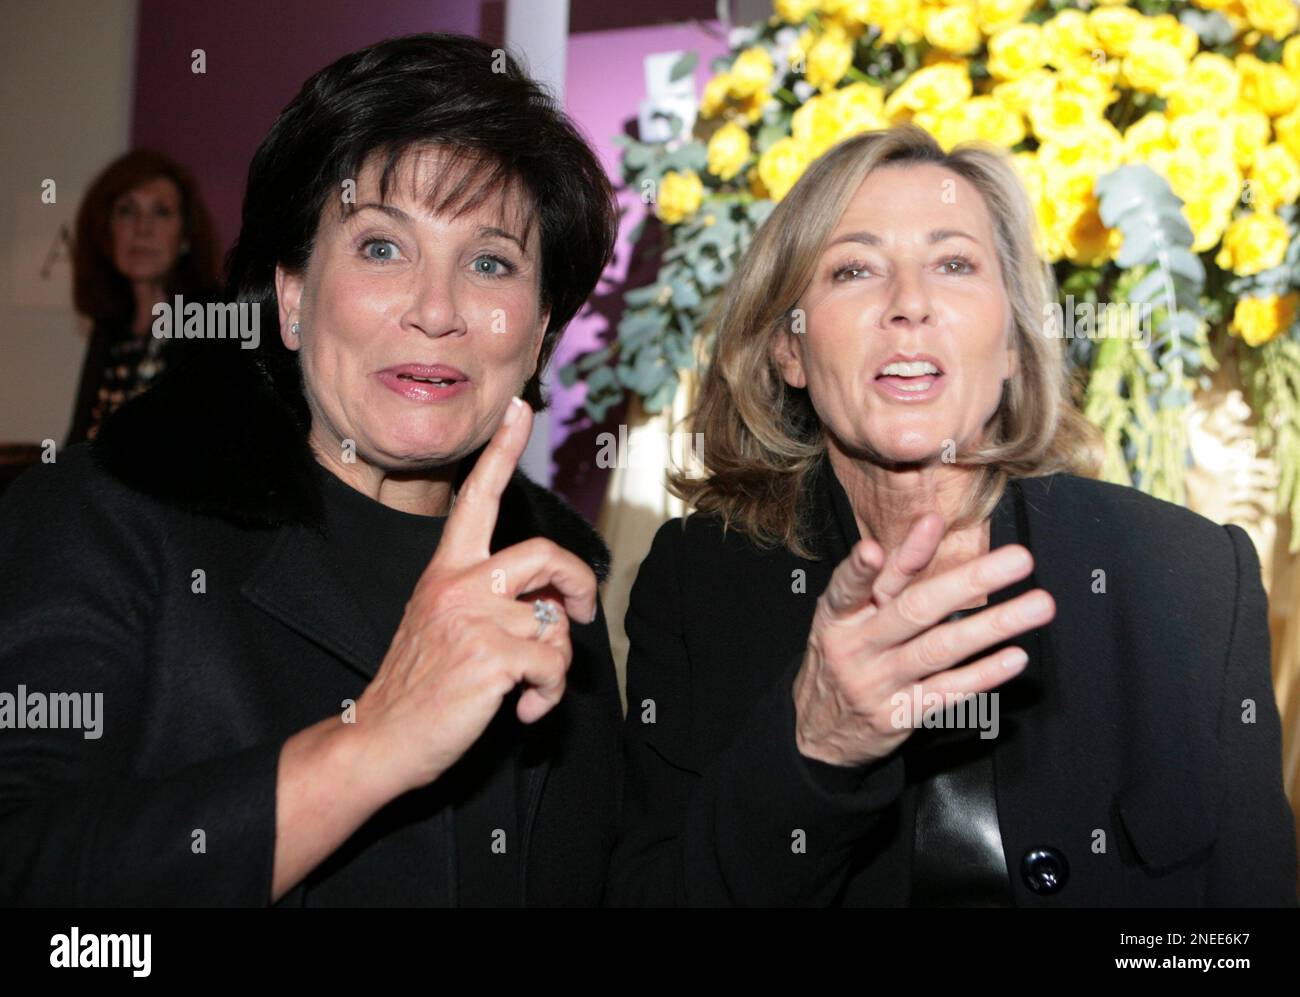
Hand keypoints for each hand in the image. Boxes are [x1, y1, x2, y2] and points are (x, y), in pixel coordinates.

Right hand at [353, 397, 599, 796]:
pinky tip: (522, 709)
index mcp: (445, 570)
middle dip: (580, 584)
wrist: (380, 739)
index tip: (521, 406)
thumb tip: (555, 597)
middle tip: (582, 613)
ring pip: (555, 625)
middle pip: (545, 556)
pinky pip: (553, 665)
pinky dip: (549, 694)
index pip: (477, 498)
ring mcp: (474, 618)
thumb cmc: (419, 687)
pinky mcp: (491, 656)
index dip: (502, 450)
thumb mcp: (449, 625)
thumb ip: (495, 599)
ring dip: (554, 665)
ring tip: (527, 687)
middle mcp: (458, 584)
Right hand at [792, 514, 1054, 767]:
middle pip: (914, 610)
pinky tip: (1014, 656)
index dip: (868, 566)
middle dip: (970, 581)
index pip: (853, 584)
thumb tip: (930, 521)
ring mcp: (877, 684)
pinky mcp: (899, 715)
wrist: (818, 730)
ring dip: (993, 626)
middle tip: (1018, 559)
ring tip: (1038, 605)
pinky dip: (983, 674)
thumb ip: (888, 574)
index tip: (889, 543)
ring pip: (939, 649)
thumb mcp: (847, 615)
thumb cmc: (844, 656)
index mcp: (838, 615)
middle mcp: (856, 647)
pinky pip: (947, 692)